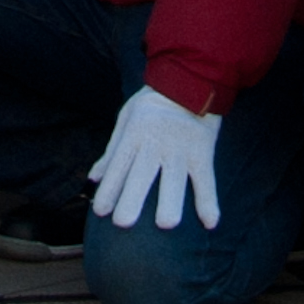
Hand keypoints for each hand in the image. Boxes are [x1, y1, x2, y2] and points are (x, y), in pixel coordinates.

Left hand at [88, 90, 224, 233]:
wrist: (190, 79)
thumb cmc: (152, 104)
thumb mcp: (126, 119)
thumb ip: (112, 152)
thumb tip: (93, 179)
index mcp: (134, 134)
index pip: (118, 166)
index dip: (108, 189)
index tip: (100, 212)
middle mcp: (156, 143)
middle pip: (142, 174)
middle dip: (132, 199)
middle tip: (123, 222)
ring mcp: (181, 149)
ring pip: (175, 180)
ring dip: (171, 202)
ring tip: (166, 224)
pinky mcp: (203, 152)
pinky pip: (206, 180)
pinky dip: (209, 201)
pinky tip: (210, 222)